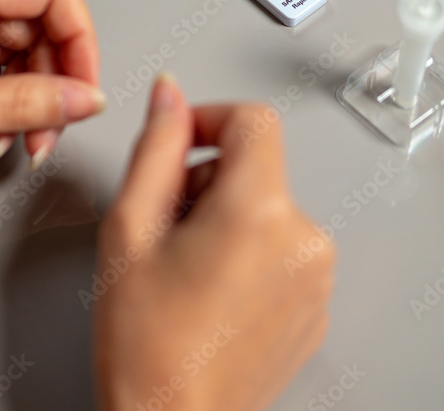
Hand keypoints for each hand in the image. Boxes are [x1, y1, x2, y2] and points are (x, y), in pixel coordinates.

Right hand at [93, 75, 334, 410]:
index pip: (252, 119)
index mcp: (258, 212)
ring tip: (184, 268)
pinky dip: (247, 254)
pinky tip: (208, 292)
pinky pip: (282, 250)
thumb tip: (169, 98)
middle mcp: (302, 240)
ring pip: (267, 208)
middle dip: (205, 181)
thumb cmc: (147, 346)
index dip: (206, 121)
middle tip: (163, 228)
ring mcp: (315, 277)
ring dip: (225, 219)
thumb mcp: (129, 228)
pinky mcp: (314, 306)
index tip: (179, 145)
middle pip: (256, 167)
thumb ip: (155, 148)